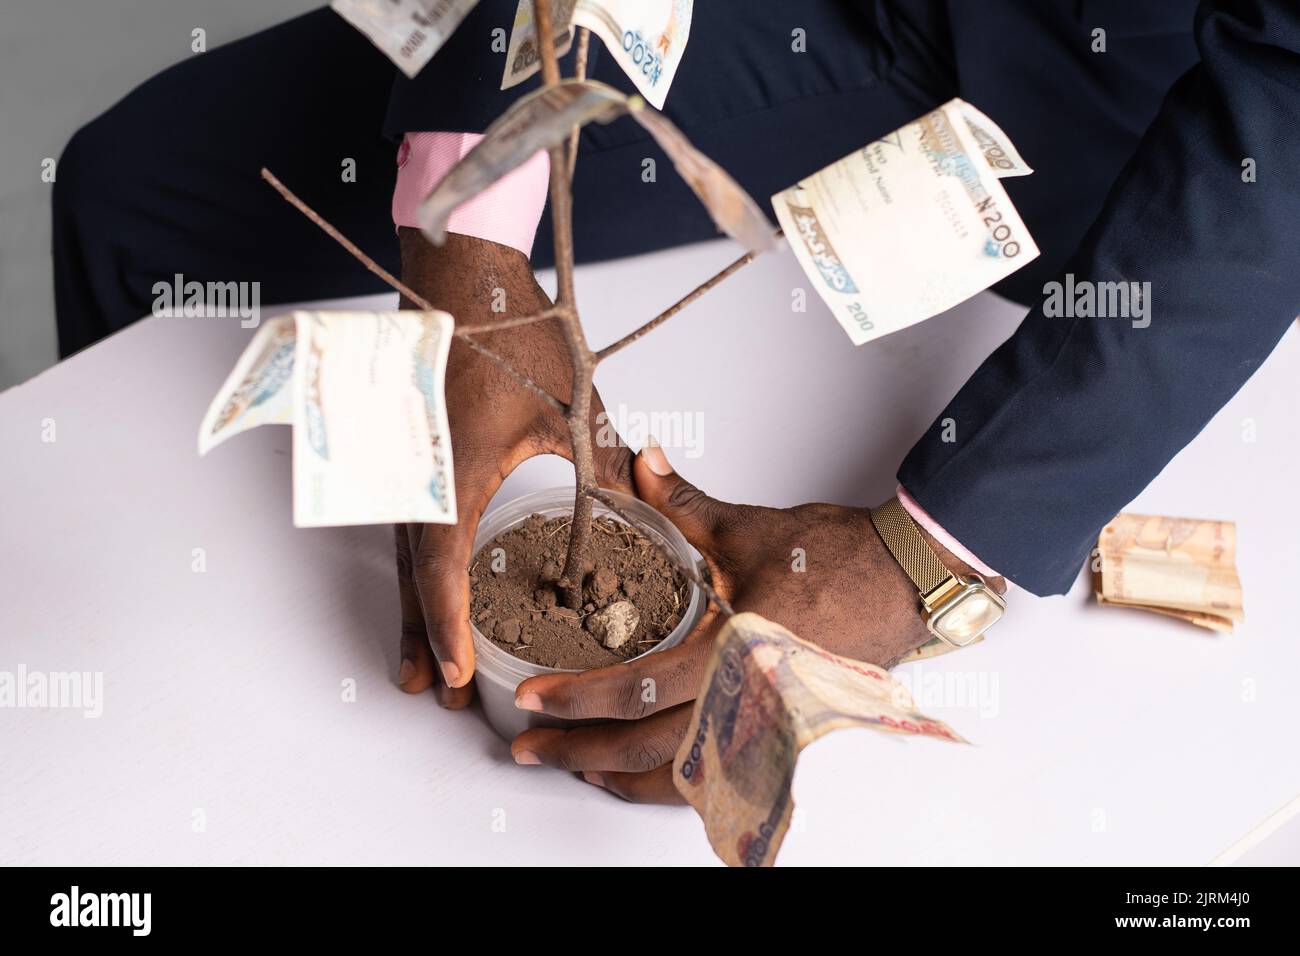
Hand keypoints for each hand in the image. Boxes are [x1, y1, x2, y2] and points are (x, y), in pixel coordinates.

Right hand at [393, 229, 633, 706]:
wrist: (456, 278)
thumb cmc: (509, 334)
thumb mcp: (569, 402)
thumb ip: (603, 459)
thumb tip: (643, 499)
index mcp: (455, 472)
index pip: (443, 567)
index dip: (450, 625)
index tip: (460, 672)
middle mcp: (419, 479)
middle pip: (414, 580)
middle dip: (430, 640)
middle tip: (444, 694)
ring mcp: (405, 469)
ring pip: (402, 561)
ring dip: (415, 616)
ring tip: (422, 669)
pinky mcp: (406, 459)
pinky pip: (404, 529)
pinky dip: (413, 573)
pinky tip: (423, 597)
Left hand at [509, 440, 1004, 801]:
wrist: (909, 578)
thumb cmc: (838, 557)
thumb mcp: (748, 528)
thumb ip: (681, 502)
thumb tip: (636, 462)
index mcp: (737, 649)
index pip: (639, 690)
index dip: (576, 698)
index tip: (533, 698)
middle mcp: (752, 700)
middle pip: (649, 749)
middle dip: (578, 753)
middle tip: (529, 749)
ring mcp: (771, 725)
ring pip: (683, 776)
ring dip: (620, 776)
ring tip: (574, 768)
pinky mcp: (784, 731)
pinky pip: (720, 772)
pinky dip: (672, 781)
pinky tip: (641, 772)